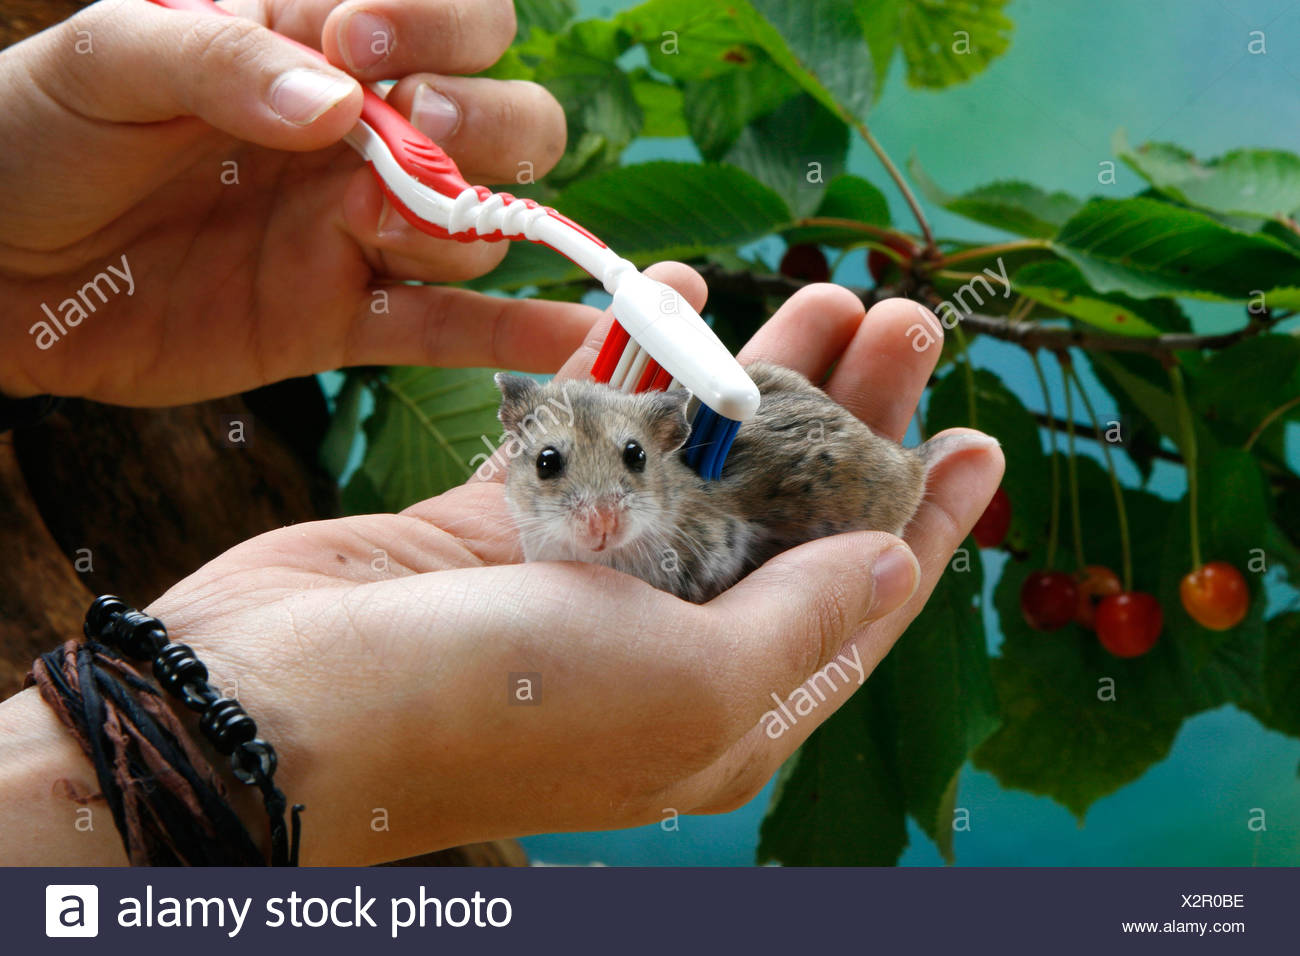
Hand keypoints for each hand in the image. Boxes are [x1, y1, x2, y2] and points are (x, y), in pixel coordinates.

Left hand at [0, 0, 592, 404]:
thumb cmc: (35, 132)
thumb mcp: (107, 62)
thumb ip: (219, 61)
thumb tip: (338, 99)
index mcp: (315, 45)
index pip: (448, 14)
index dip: (437, 24)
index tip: (357, 42)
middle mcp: (363, 137)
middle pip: (503, 121)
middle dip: (485, 124)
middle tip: (417, 130)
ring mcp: (359, 231)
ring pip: (484, 225)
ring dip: (476, 226)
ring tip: (391, 227)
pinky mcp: (342, 318)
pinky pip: (449, 328)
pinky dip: (520, 340)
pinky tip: (583, 345)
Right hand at [112, 264, 1000, 865]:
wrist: (279, 702)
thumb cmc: (495, 710)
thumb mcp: (683, 686)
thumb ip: (798, 623)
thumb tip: (894, 566)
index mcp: (726, 704)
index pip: (854, 605)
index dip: (924, 526)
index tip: (980, 444)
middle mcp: (665, 644)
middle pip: (785, 516)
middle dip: (850, 420)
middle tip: (903, 325)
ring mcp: (584, 579)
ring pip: (698, 464)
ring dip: (756, 379)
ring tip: (820, 295)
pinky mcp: (507, 527)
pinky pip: (593, 433)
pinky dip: (634, 371)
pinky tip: (676, 304)